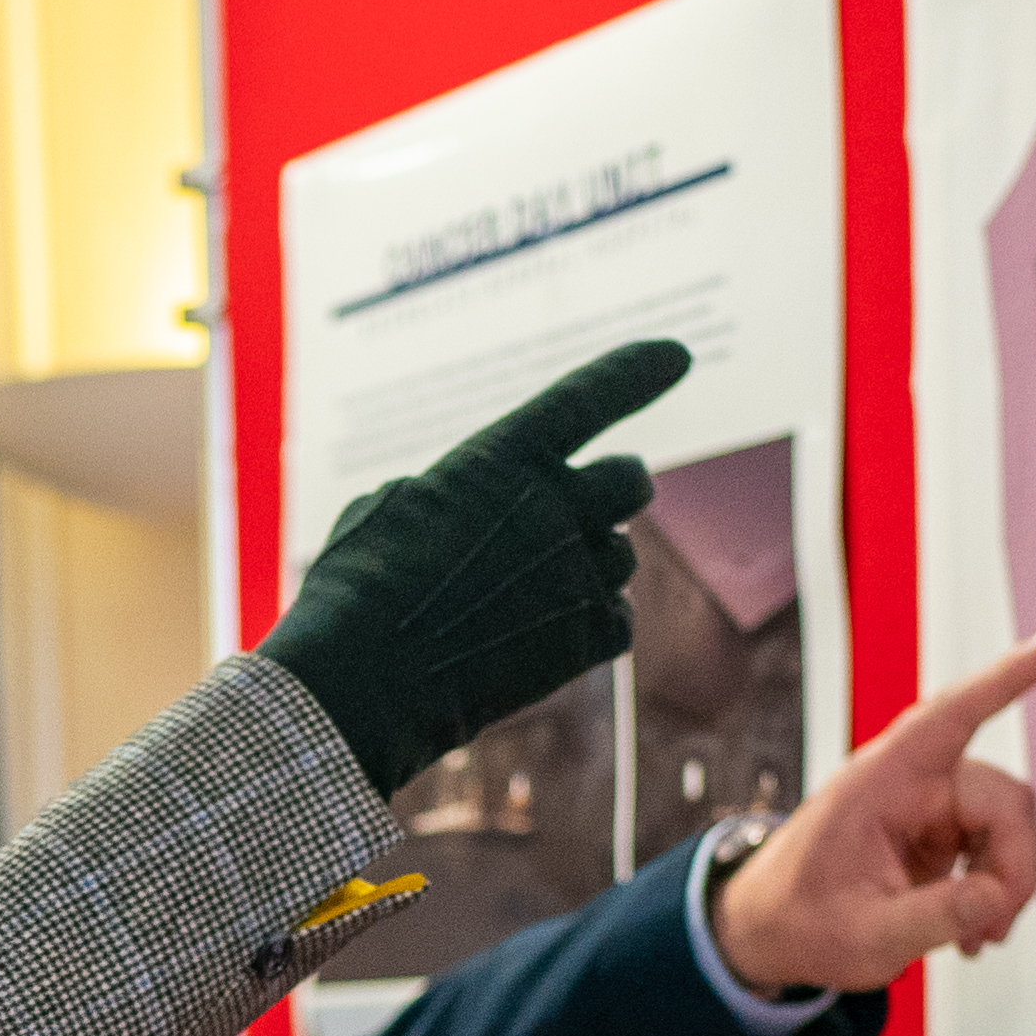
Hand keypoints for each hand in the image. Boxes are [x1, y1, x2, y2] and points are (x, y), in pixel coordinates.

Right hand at [257, 341, 687, 797]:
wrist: (366, 680)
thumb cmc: (357, 591)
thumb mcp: (389, 510)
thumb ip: (453, 497)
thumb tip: (475, 520)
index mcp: (502, 457)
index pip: (589, 396)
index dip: (636, 371)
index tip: (678, 355)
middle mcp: (556, 504)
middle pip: (631, 480)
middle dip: (615, 491)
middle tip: (583, 514)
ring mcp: (578, 571)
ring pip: (621, 556)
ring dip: (588, 568)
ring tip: (525, 599)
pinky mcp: (588, 637)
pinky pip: (618, 620)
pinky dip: (588, 628)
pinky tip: (538, 642)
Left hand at [704, 628, 1035, 995]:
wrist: (772, 930)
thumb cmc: (799, 919)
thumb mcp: (864, 936)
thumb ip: (934, 918)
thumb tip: (996, 898)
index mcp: (879, 782)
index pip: (951, 716)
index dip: (1007, 678)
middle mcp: (910, 783)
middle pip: (1004, 800)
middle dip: (1014, 866)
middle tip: (995, 923)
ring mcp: (929, 806)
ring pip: (1008, 825)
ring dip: (1006, 881)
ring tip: (979, 935)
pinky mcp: (941, 832)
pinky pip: (994, 848)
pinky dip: (995, 890)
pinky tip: (975, 928)